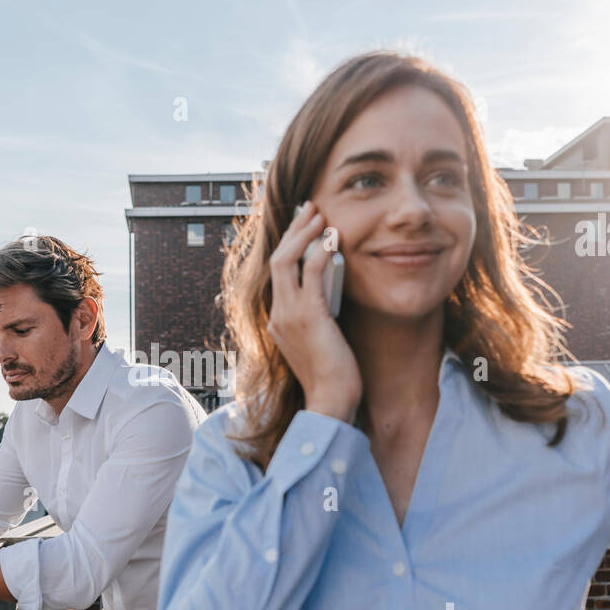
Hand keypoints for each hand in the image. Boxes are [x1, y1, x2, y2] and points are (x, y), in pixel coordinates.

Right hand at [266, 199, 362, 422]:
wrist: (331, 401)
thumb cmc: (333, 375)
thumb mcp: (321, 338)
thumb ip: (320, 312)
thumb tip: (333, 287)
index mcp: (278, 319)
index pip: (277, 272)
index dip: (289, 244)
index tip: (304, 226)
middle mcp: (277, 314)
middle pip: (276, 259)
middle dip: (293, 230)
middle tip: (309, 208)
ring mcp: (289, 315)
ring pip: (286, 260)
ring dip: (304, 233)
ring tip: (320, 215)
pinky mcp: (309, 317)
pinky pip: (311, 274)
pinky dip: (321, 252)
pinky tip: (333, 238)